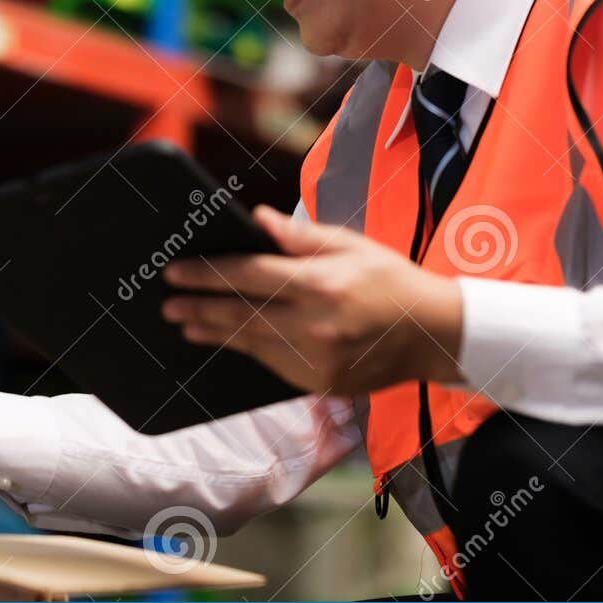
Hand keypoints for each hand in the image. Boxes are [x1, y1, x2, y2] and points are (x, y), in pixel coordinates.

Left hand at [162, 206, 464, 393]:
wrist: (434, 334)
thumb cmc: (390, 280)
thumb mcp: (351, 245)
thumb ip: (300, 236)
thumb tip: (256, 219)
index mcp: (322, 284)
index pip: (251, 276)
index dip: (208, 273)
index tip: (176, 271)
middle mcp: (317, 326)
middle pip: (242, 315)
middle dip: (199, 307)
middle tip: (168, 303)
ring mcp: (318, 360)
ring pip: (253, 344)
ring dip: (216, 332)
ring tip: (187, 323)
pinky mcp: (321, 383)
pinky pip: (273, 365)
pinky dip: (248, 350)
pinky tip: (226, 340)